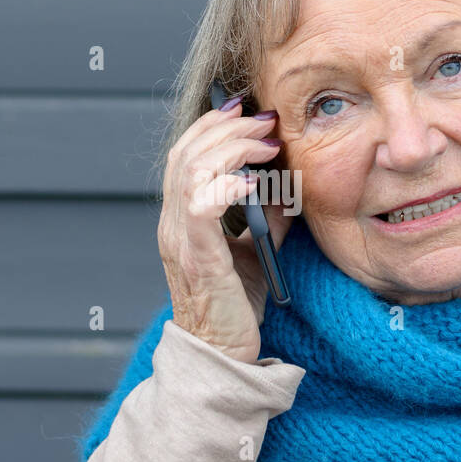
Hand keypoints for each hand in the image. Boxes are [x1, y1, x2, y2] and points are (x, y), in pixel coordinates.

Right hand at [157, 95, 292, 363]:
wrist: (222, 353)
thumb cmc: (235, 305)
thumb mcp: (255, 249)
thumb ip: (266, 215)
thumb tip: (287, 182)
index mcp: (181, 218)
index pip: (184, 154)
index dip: (212, 124)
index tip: (246, 108)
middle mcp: (173, 223)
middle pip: (186, 152)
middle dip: (227, 126)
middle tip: (265, 121)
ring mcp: (180, 239)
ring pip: (191, 170)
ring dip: (231, 147)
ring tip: (265, 145)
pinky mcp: (199, 256)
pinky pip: (201, 205)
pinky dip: (227, 183)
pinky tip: (254, 181)